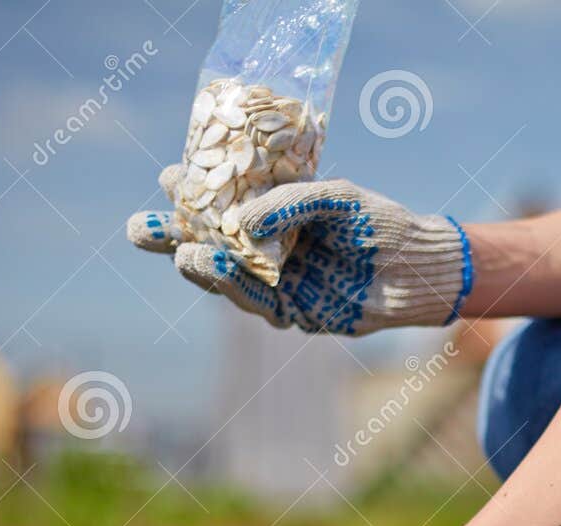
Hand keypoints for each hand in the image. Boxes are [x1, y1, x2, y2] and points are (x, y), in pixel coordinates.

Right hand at [127, 172, 471, 335]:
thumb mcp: (335, 197)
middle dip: (171, 239)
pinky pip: (257, 302)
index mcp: (271, 214)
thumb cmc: (379, 223)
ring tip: (186, 252)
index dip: (191, 193)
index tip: (169, 177)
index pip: (220, 203)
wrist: (418, 269)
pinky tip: (219, 269)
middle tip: (142, 229)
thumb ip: (288, 202)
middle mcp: (266, 250)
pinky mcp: (293, 313)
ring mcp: (277, 283)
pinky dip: (238, 287)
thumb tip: (239, 221)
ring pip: (226, 279)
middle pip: (207, 245)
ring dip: (202, 267)